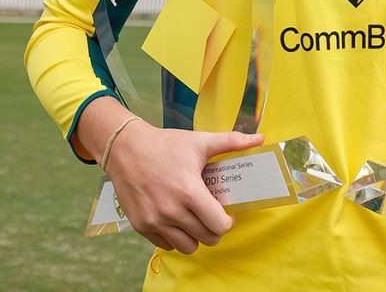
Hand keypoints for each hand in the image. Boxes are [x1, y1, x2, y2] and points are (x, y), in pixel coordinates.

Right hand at [106, 120, 263, 252]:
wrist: (125, 149)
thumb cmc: (165, 145)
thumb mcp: (199, 141)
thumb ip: (232, 142)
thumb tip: (260, 138)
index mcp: (189, 191)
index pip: (219, 225)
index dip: (228, 222)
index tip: (226, 213)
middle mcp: (171, 211)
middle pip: (207, 239)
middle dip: (214, 229)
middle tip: (212, 216)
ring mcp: (154, 221)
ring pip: (188, 247)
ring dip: (195, 237)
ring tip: (195, 219)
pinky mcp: (141, 226)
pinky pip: (166, 245)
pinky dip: (175, 237)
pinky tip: (176, 220)